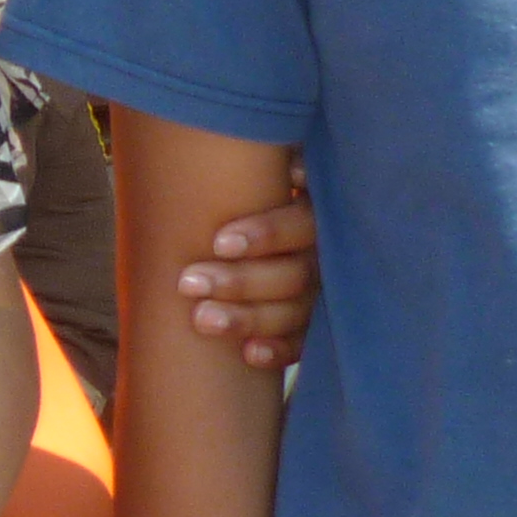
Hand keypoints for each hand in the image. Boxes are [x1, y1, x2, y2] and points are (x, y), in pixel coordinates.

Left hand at [175, 166, 314, 370]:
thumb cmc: (258, 183)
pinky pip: (304, 342)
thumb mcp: (270, 164)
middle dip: (240, 282)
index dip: (265, 235)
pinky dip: (279, 350)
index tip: (218, 242)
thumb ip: (273, 161)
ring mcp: (327, 291)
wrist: (272, 210)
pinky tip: (249, 354)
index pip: (302, 225)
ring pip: (295, 311)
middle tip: (187, 282)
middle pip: (294, 274)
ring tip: (200, 319)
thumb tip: (282, 168)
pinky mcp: (318, 323)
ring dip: (249, 318)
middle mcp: (329, 254)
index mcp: (320, 209)